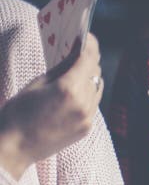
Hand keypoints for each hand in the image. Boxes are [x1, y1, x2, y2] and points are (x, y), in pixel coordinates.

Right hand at [0, 34, 102, 179]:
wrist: (15, 147)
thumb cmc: (18, 113)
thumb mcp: (37, 83)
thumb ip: (60, 68)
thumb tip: (75, 53)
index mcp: (69, 88)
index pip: (88, 59)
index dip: (90, 45)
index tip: (87, 37)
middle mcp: (84, 103)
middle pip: (95, 73)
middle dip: (88, 60)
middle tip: (80, 51)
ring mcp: (88, 117)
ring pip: (97, 89)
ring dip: (90, 78)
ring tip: (77, 72)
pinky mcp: (87, 128)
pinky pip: (93, 105)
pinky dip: (87, 95)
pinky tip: (75, 92)